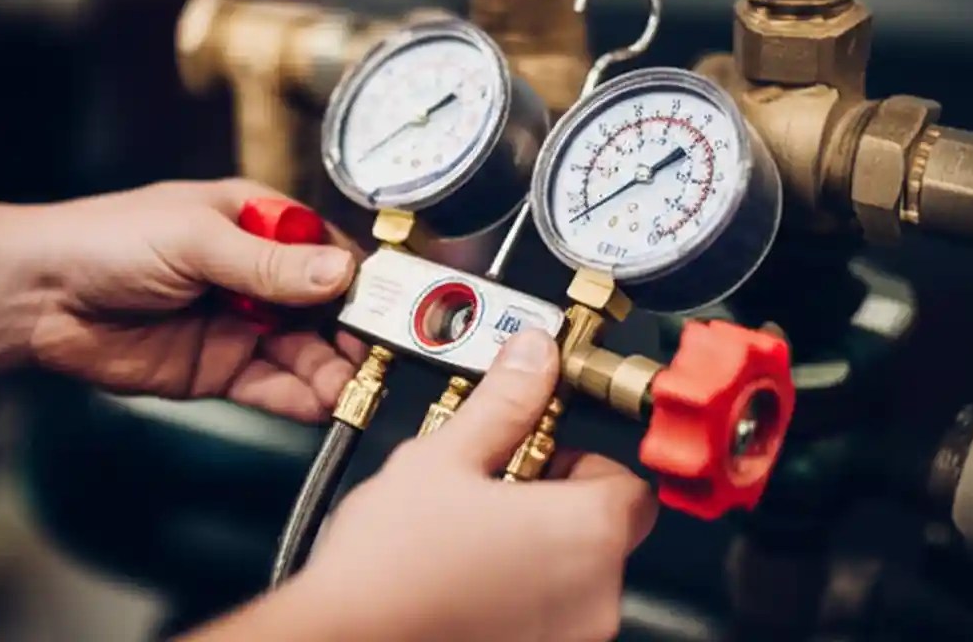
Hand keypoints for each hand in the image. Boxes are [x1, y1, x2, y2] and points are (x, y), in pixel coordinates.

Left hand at [26, 178, 365, 421]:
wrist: (42, 296)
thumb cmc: (110, 242)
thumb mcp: (196, 240)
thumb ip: (268, 265)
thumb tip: (340, 273)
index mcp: (257, 223)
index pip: (328, 252)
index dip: (361, 281)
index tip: (391, 308)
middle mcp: (257, 275)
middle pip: (326, 308)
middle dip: (354, 335)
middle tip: (376, 360)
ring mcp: (241, 324)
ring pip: (304, 352)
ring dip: (331, 372)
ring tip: (350, 390)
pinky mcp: (219, 368)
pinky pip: (271, 386)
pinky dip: (297, 397)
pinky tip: (319, 405)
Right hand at [299, 331, 657, 640]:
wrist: (344, 637)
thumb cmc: (390, 566)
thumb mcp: (443, 458)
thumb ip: (503, 403)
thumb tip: (532, 358)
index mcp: (586, 534)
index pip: (628, 483)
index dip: (580, 459)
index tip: (534, 452)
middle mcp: (596, 595)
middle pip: (601, 529)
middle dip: (551, 502)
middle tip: (492, 488)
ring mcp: (570, 636)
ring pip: (573, 574)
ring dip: (535, 548)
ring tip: (468, 533)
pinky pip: (548, 613)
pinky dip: (518, 592)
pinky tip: (464, 575)